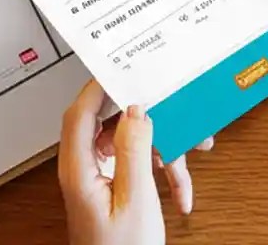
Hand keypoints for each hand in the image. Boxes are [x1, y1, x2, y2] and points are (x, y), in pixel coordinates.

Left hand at [59, 81, 212, 244]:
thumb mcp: (135, 199)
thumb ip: (134, 150)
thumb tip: (135, 110)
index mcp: (78, 170)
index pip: (79, 112)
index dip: (100, 86)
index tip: (125, 67)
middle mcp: (82, 170)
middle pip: (106, 122)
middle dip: (143, 114)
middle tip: (167, 101)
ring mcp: (96, 179)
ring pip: (127, 143)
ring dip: (161, 145)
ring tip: (190, 149)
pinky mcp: (111, 188)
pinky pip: (135, 164)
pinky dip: (160, 170)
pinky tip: (180, 190)